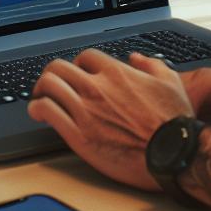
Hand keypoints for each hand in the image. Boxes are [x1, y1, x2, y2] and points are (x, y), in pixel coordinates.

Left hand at [28, 50, 194, 190]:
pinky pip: (47, 111)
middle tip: (52, 83)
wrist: (173, 154)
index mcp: (116, 73)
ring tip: (39, 95)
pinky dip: (37, 107)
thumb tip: (137, 59)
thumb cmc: (173, 121)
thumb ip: (150, 64)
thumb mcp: (170, 81)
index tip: (78, 73)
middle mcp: (97, 86)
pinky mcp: (78, 135)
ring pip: (49, 85)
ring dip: (40, 88)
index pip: (85, 56)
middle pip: (59, 67)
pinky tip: (37, 112)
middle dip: (53, 73)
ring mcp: (85, 110)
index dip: (79, 63)